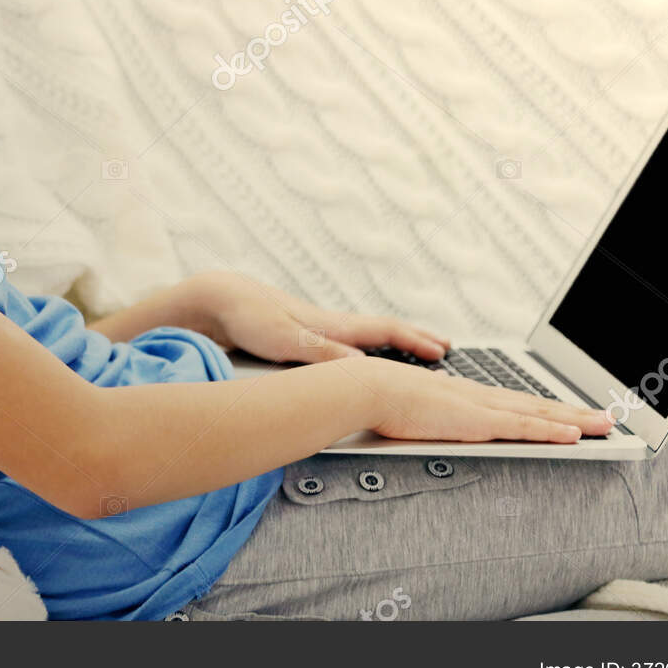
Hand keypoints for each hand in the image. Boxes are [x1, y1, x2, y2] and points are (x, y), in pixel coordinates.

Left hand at [189, 270, 451, 364]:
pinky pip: (350, 340)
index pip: (385, 330)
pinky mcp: (306, 334)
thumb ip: (323, 354)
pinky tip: (367, 354)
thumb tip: (362, 367)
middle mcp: (332, 325)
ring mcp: (320, 328)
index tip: (444, 351)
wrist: (220, 300)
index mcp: (333, 326)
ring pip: (368, 334)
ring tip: (417, 348)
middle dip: (416, 337)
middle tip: (446, 346)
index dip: (415, 341)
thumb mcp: (286, 342)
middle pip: (384, 329)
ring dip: (396, 340)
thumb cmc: (250, 319)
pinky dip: (370, 346)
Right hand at [365, 358, 613, 443]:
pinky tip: (574, 434)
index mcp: (470, 396)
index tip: (571, 411)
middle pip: (540, 404)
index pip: (519, 402)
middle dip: (575, 411)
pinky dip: (552, 430)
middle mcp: (484, 397)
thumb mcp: (418, 407)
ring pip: (541, 413)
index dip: (548, 407)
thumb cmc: (386, 399)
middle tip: (607, 417)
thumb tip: (437, 409)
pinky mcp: (477, 421)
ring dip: (576, 420)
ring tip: (605, 425)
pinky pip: (524, 427)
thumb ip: (434, 409)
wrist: (372, 389)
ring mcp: (483, 407)